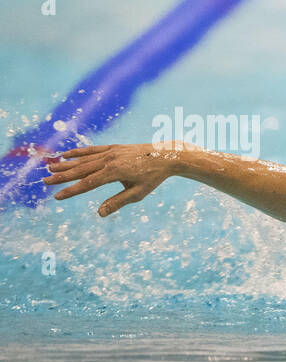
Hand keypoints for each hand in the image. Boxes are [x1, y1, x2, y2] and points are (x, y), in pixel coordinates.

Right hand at [43, 143, 185, 215]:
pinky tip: (66, 154)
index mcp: (114, 172)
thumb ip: (117, 203)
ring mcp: (110, 152)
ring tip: (50, 169)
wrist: (166, 156)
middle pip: (80, 170)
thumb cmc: (153, 178)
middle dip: (61, 177)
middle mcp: (109, 160)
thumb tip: (100, 214)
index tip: (57, 196)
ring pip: (83, 159)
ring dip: (66, 164)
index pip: (88, 183)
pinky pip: (92, 150)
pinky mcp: (113, 147)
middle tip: (44, 182)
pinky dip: (78, 152)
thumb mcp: (137, 194)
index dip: (71, 190)